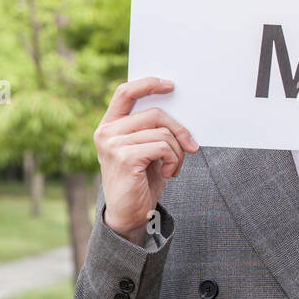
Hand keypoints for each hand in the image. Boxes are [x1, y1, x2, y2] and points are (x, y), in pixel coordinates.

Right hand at [94, 77, 198, 245]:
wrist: (129, 214)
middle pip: (155, 113)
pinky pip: (163, 147)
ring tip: (173, 167)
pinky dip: (174, 160)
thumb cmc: (141, 180)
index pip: (125, 92)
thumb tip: (182, 114)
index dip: (148, 84)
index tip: (171, 85)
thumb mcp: (147, 150)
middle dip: (180, 130)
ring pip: (162, 132)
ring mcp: (112, 144)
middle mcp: (106, 132)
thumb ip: (155, 130)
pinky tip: (169, 173)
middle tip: (192, 147)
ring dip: (177, 151)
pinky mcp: (124, 157)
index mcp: (109, 126)